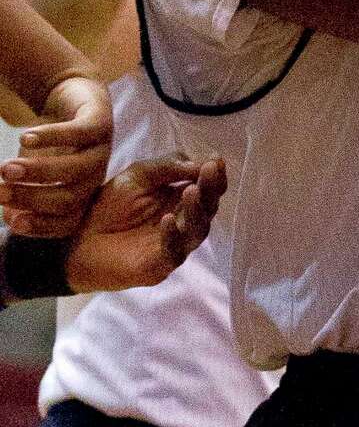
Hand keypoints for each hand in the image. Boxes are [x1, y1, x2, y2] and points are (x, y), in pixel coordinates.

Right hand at [1, 75, 112, 234]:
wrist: (76, 98)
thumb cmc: (50, 144)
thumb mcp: (32, 170)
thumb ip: (19, 190)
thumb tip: (8, 214)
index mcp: (80, 196)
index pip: (67, 223)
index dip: (40, 226)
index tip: (10, 219)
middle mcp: (94, 178)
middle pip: (68, 199)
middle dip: (30, 198)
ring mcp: (100, 151)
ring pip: (75, 169)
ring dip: (37, 170)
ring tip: (6, 167)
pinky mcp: (100, 123)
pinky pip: (79, 133)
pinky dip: (51, 136)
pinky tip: (25, 137)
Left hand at [64, 156, 225, 292]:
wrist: (74, 240)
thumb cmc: (107, 208)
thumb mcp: (137, 176)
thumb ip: (166, 166)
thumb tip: (198, 164)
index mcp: (180, 201)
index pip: (207, 189)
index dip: (214, 176)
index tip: (215, 161)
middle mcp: (183, 224)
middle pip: (208, 208)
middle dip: (211, 189)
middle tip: (208, 171)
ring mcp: (173, 246)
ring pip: (196, 230)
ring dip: (197, 210)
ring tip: (190, 191)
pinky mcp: (158, 266)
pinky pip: (173, 252)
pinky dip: (172, 235)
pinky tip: (166, 220)